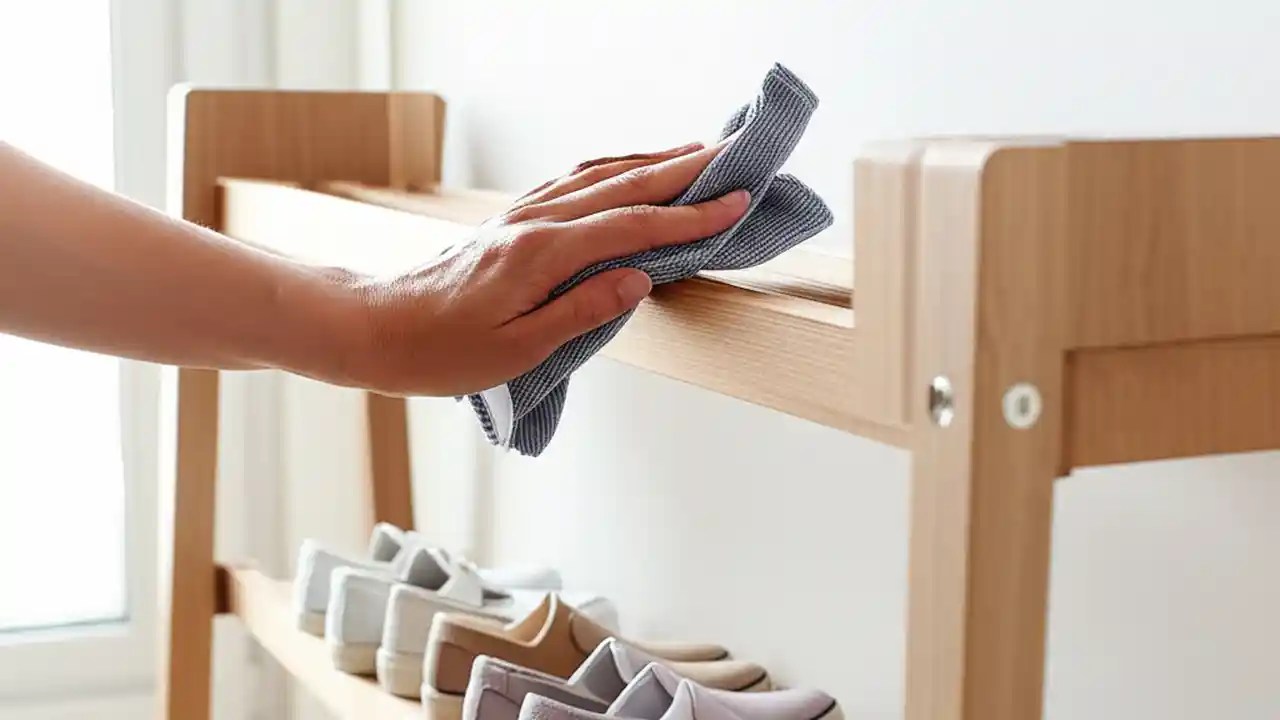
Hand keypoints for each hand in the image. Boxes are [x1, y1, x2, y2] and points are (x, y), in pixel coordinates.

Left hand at [348, 141, 748, 395]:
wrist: (376, 329)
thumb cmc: (440, 350)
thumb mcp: (516, 349)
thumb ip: (582, 311)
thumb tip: (639, 280)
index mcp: (540, 254)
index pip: (632, 226)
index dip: (688, 216)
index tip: (734, 202)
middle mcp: (533, 222)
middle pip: (622, 184)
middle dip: (683, 169)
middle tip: (733, 155)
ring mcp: (520, 216)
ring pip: (597, 176)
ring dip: (649, 162)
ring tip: (693, 154)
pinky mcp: (510, 221)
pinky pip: (572, 183)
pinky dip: (610, 171)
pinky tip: (625, 172)